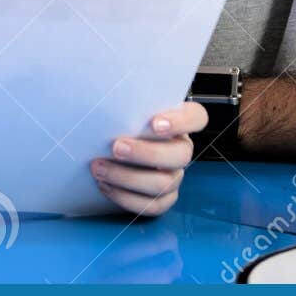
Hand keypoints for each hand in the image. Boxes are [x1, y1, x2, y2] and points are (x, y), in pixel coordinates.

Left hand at [90, 102, 205, 215]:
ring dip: (127, 177)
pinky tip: (105, 185)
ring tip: (99, 167)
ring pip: (163, 183)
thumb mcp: (124, 108)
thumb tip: (103, 89)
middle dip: (146, 153)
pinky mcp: (162, 199)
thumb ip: (125, 102)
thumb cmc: (117, 123)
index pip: (196, 117)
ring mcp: (174, 176)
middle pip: (180, 155)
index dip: (181, 121)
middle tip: (116, 147)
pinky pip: (151, 206)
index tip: (154, 123)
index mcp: (179, 122)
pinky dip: (125, 197)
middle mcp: (181, 149)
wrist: (106, 151)